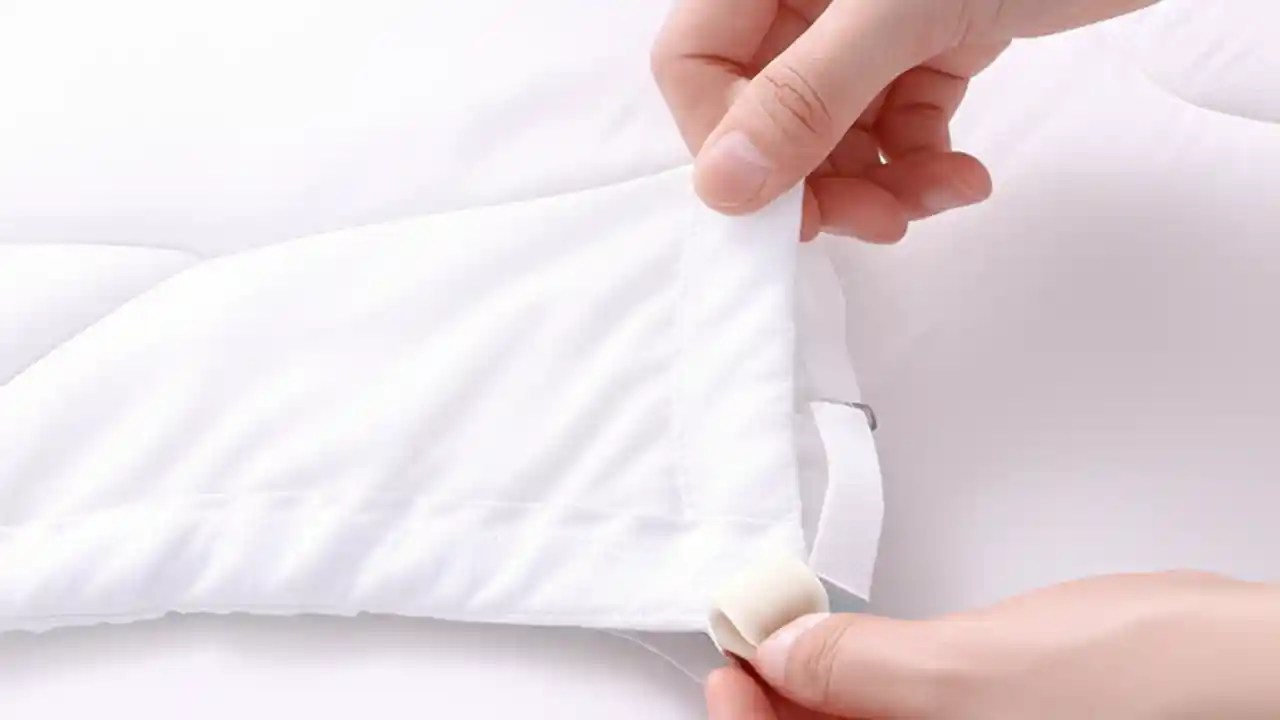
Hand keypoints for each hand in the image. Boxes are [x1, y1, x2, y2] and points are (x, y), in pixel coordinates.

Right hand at [652, 0, 1156, 241]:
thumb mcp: (901, 9)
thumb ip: (807, 94)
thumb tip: (722, 185)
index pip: (697, 64)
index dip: (726, 140)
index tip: (777, 202)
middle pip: (765, 112)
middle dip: (817, 180)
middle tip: (872, 222)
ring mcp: (871, 23)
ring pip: (835, 134)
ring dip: (879, 186)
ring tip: (938, 197)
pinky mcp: (933, 44)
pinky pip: (899, 127)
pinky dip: (924, 165)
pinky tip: (964, 178)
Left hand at [709, 572, 1279, 718]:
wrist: (1268, 677)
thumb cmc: (1165, 693)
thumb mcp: (973, 672)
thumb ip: (858, 668)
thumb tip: (779, 652)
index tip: (728, 664)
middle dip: (777, 703)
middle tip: (749, 639)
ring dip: (815, 692)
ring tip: (788, 635)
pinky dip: (866, 689)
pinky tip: (851, 653)